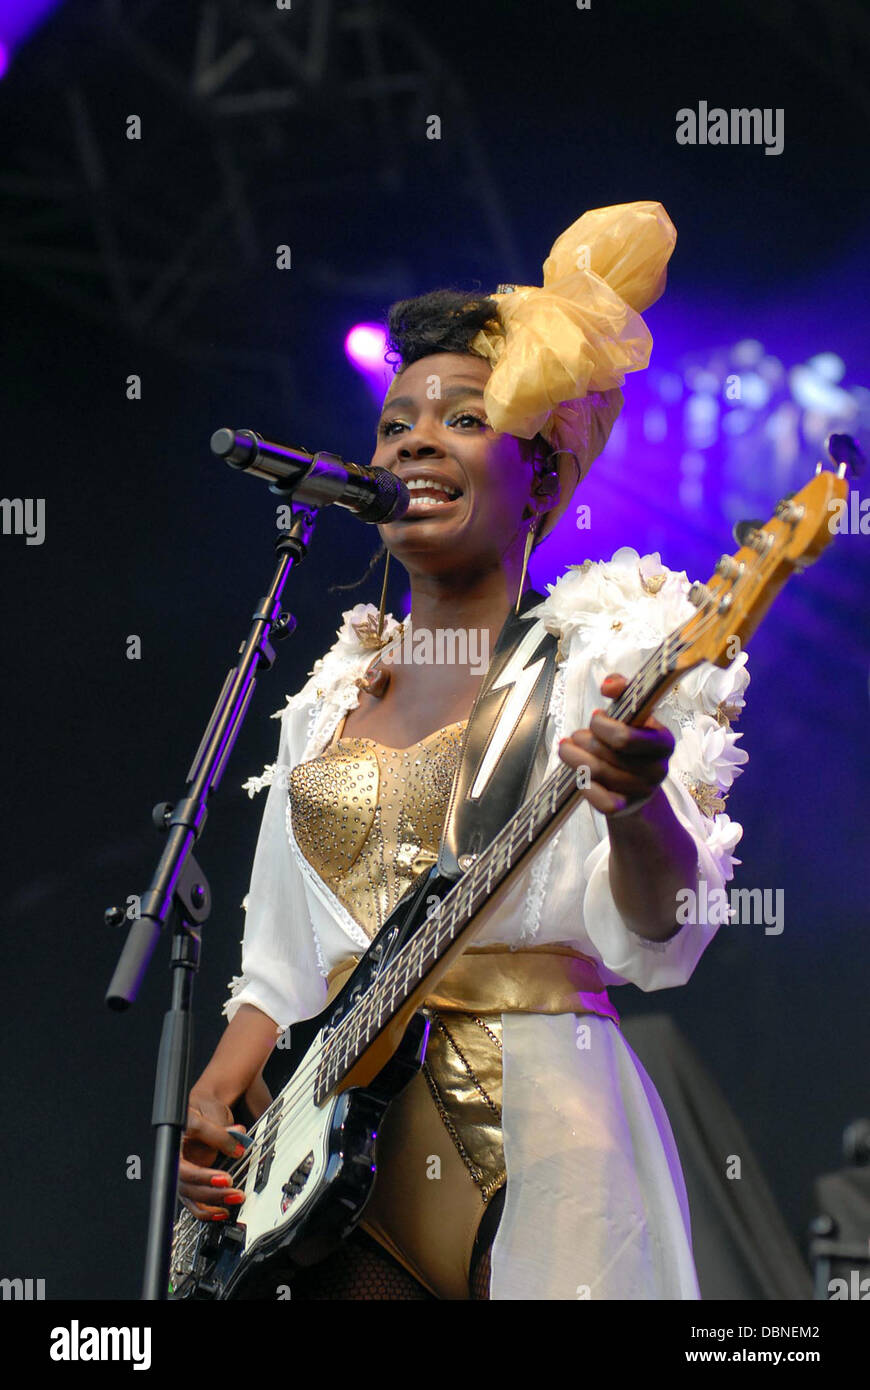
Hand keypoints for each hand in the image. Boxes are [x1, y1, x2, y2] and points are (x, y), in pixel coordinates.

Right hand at [178, 1092, 247, 1221]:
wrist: (197, 1111)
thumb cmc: (200, 1112)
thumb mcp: (210, 1116)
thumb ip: (222, 1132)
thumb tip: (237, 1146)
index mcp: (174, 1142)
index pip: (184, 1166)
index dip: (203, 1175)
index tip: (225, 1178)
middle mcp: (174, 1161)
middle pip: (187, 1184)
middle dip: (211, 1190)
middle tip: (232, 1190)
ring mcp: (181, 1174)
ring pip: (190, 1195)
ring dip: (212, 1202)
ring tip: (233, 1199)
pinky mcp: (189, 1184)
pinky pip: (194, 1202)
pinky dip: (207, 1210)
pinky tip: (222, 1211)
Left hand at [558, 673, 674, 816]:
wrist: (636, 784)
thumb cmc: (630, 743)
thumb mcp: (632, 714)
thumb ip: (623, 690)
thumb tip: (608, 685)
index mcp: (663, 741)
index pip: (625, 737)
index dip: (602, 726)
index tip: (595, 718)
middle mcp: (658, 769)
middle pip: (605, 753)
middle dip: (583, 740)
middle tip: (576, 736)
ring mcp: (642, 791)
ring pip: (597, 773)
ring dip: (574, 757)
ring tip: (568, 749)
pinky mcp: (625, 808)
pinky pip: (600, 800)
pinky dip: (584, 785)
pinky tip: (578, 774)